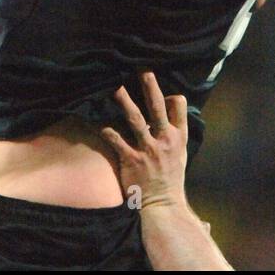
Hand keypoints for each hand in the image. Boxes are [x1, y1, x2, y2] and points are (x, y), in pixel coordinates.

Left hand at [100, 72, 188, 210]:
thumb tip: (172, 103)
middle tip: (143, 69)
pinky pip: (116, 140)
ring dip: (125, 102)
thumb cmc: (170, 176)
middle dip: (150, 88)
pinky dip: (106, 128)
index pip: (179, 109)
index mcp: (177, 138)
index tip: (160, 80)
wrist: (164, 205)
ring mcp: (148, 150)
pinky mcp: (132, 160)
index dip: (171, 95)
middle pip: (157, 108)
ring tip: (114, 87)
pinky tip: (95, 119)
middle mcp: (165, 141)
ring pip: (136, 120)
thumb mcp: (180, 152)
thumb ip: (175, 129)